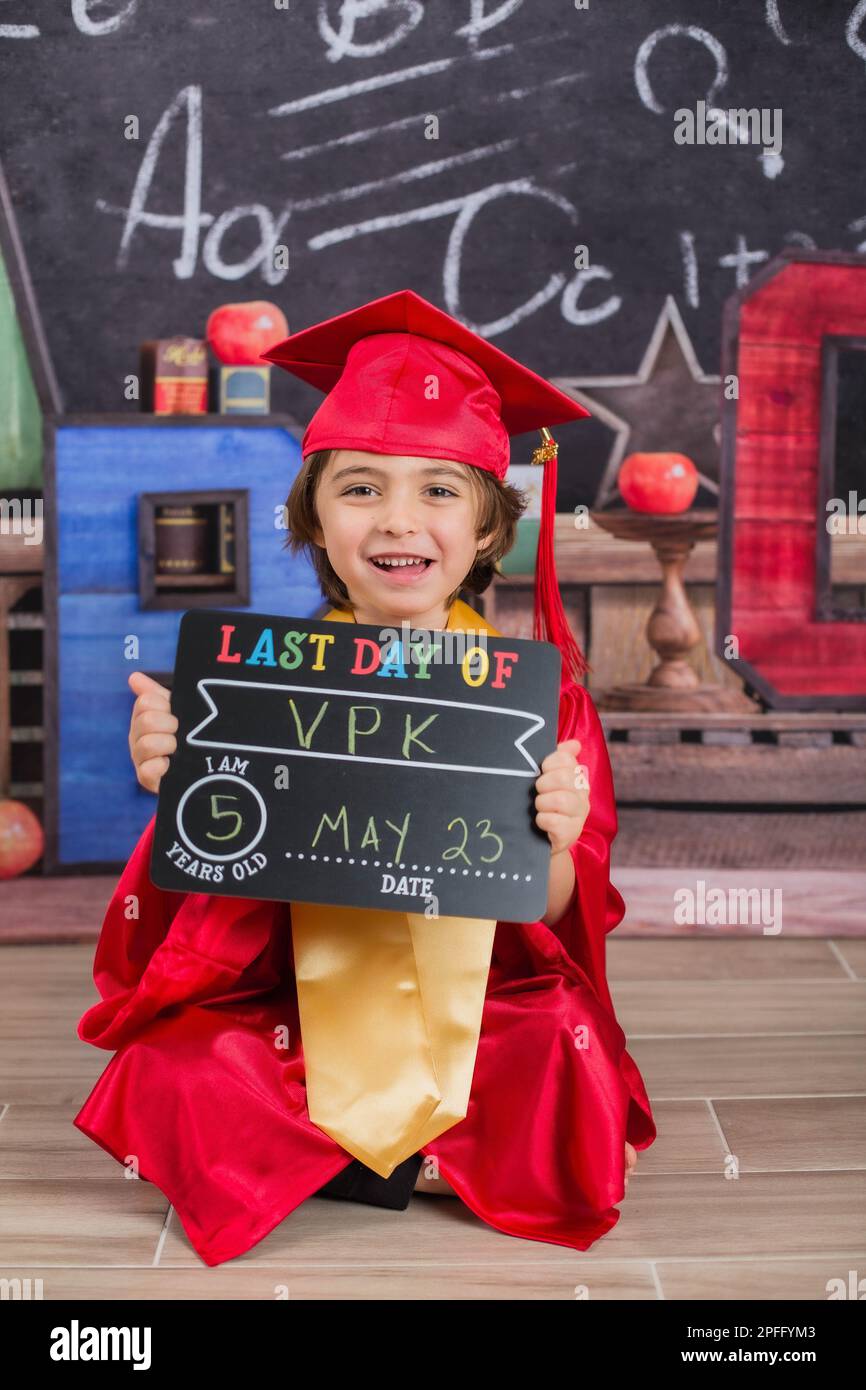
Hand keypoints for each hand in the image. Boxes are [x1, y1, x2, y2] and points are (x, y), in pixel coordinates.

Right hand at [127, 671, 176, 793]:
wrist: (200, 767)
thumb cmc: (185, 736)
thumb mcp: (175, 711)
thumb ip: (156, 694)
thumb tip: (133, 677)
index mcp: (142, 717)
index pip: (146, 701)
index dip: (165, 706)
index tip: (175, 715)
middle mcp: (136, 737)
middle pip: (147, 721)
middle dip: (170, 725)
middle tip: (179, 733)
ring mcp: (139, 758)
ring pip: (147, 744)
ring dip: (169, 745)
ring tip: (177, 750)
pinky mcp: (145, 779)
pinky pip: (148, 769)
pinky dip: (162, 766)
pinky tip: (170, 765)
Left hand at [534, 738, 589, 855]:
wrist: (540, 841)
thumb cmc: (544, 805)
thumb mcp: (549, 780)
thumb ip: (560, 759)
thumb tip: (575, 743)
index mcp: (578, 778)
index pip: (566, 759)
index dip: (548, 764)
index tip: (541, 773)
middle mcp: (582, 796)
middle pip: (564, 778)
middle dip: (543, 784)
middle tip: (537, 792)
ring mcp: (579, 816)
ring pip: (560, 800)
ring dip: (541, 803)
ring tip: (539, 808)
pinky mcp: (570, 834)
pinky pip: (554, 822)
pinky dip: (542, 820)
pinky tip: (540, 822)